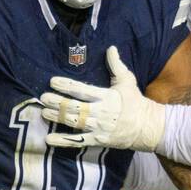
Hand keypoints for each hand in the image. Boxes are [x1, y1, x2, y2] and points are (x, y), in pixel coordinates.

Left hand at [40, 46, 165, 151]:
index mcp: (105, 97)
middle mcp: (99, 113)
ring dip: (57, 117)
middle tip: (43, 98)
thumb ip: (116, 65)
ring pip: (73, 123)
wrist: (147, 127)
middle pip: (74, 107)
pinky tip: (48, 139)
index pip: (82, 90)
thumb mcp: (128, 81)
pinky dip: (62, 141)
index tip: (53, 81)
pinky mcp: (97, 140)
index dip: (66, 85)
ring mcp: (97, 128)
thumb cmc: (135, 102)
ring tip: (43, 112)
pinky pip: (77, 142)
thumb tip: (111, 48)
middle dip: (57, 102)